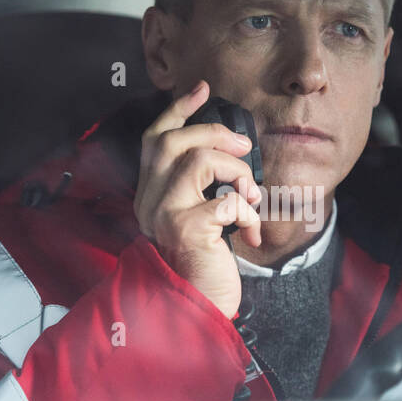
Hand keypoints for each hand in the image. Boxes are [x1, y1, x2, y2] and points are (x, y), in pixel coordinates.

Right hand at [134, 81, 261, 318]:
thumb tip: (232, 147)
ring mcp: (164, 215)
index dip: (179, 109)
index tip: (204, 89)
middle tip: (244, 144)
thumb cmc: (204, 266)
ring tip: (253, 195)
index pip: (155, 138)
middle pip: (172, 141)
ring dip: (236, 171)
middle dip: (213, 132)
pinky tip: (251, 233)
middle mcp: (149, 201)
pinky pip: (226, 200)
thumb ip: (203, 187)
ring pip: (197, 161)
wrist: (198, 310)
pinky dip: (248, 211)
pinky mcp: (187, 231)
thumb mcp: (200, 218)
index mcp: (150, 195)